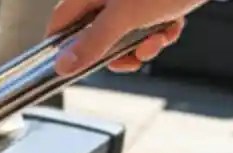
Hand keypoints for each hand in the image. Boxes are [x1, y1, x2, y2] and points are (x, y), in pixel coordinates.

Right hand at [46, 0, 206, 75]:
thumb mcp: (123, 18)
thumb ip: (92, 43)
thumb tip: (63, 66)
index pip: (60, 23)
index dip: (63, 48)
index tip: (74, 66)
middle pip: (95, 34)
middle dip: (116, 52)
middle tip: (131, 58)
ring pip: (124, 34)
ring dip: (143, 45)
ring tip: (158, 39)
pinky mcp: (153, 1)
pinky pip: (147, 26)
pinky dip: (160, 33)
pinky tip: (172, 27)